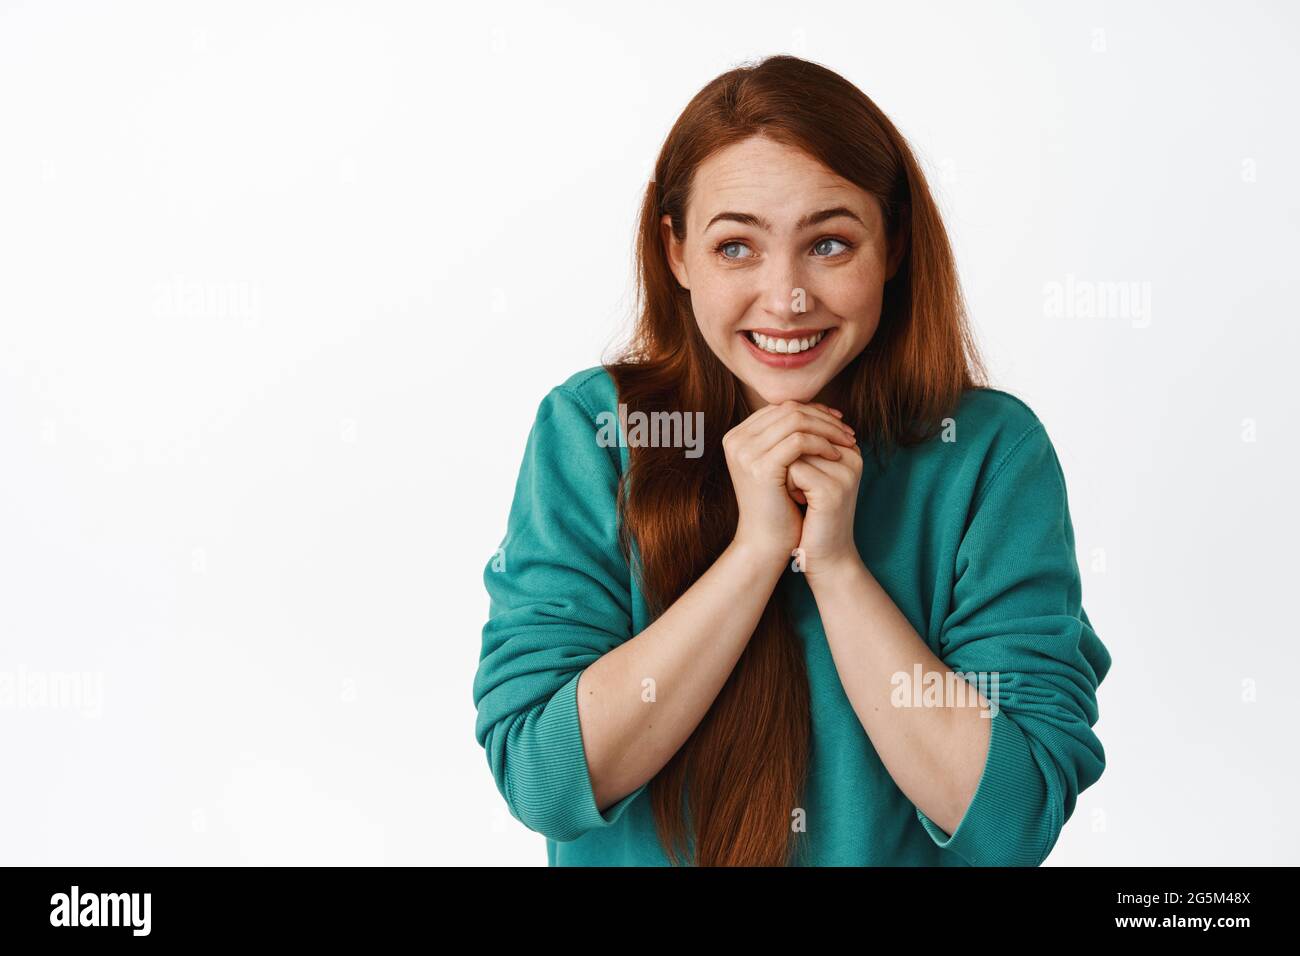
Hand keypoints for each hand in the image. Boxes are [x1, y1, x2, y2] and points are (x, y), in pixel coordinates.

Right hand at [722, 399, 856, 565]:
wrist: (765, 543)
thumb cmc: (777, 505)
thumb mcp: (780, 465)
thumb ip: (787, 437)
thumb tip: (819, 409)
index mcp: (737, 436)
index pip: (780, 408)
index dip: (812, 411)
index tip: (837, 421)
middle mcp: (735, 440)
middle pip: (788, 409)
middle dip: (823, 417)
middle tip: (847, 431)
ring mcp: (745, 452)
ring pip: (796, 420)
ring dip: (827, 429)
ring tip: (847, 443)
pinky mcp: (760, 467)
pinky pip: (799, 441)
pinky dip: (822, 444)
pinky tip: (836, 457)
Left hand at [787, 434, 864, 579]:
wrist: (825, 556)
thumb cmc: (811, 515)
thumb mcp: (808, 474)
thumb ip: (800, 444)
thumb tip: (774, 414)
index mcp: (848, 448)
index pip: (807, 423)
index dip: (789, 446)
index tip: (795, 472)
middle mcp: (852, 455)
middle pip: (800, 433)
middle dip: (786, 457)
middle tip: (791, 484)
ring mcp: (845, 471)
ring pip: (794, 450)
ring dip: (784, 471)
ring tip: (796, 494)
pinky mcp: (833, 489)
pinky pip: (794, 470)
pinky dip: (787, 485)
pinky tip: (797, 502)